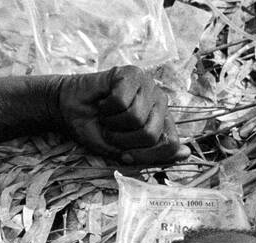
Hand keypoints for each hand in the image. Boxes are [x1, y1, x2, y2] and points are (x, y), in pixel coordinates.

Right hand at [56, 66, 188, 166]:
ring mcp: (148, 85)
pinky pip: (121, 101)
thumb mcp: (122, 151)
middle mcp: (160, 102)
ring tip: (106, 116)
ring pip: (134, 118)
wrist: (69, 109)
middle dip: (124, 141)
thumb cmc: (96, 130)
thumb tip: (187, 154)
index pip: (171, 144)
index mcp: (162, 122)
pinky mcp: (132, 73)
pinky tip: (104, 101)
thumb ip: (153, 154)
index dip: (148, 157)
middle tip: (111, 132)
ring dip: (112, 124)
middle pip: (150, 134)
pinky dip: (106, 108)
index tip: (126, 156)